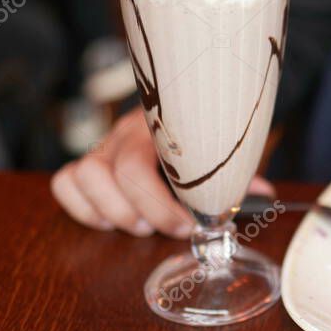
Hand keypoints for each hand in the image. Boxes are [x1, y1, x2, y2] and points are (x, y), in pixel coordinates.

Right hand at [51, 108, 274, 237]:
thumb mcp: (219, 152)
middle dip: (146, 211)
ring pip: (82, 175)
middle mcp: (126, 132)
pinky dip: (82, 208)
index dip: (165, 204)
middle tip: (171, 228)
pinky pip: (65, 183)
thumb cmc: (199, 138)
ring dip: (112, 210)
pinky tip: (110, 219)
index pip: (146, 163)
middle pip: (118, 172)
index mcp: (161, 125)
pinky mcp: (87, 163)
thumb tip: (265, 197)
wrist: (179, 103)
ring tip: (140, 225)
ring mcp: (102, 146)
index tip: (191, 224)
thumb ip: (235, 174)